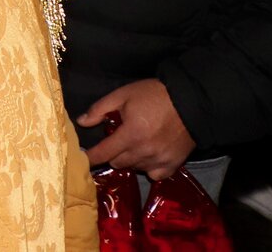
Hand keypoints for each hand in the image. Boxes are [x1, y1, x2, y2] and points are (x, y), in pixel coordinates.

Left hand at [81, 80, 195, 178]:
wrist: (190, 101)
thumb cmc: (153, 95)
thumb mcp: (122, 95)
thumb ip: (99, 109)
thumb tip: (81, 122)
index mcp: (130, 135)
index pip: (103, 153)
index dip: (91, 157)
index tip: (83, 159)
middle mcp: (144, 152)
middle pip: (118, 163)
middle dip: (112, 153)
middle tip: (116, 139)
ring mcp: (160, 160)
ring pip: (134, 168)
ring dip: (129, 159)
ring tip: (133, 144)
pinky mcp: (174, 164)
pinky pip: (155, 175)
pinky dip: (148, 168)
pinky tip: (148, 156)